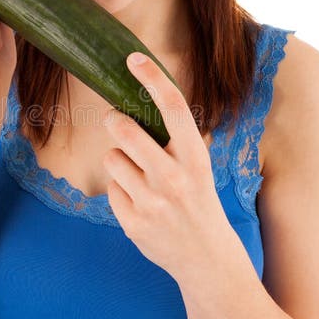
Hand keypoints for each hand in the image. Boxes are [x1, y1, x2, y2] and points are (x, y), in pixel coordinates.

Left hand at [102, 52, 228, 279]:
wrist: (207, 259)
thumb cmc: (199, 202)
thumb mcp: (197, 167)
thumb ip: (173, 140)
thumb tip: (136, 102)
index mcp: (195, 158)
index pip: (173, 107)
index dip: (151, 78)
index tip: (133, 59)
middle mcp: (174, 178)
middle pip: (124, 129)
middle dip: (114, 120)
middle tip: (116, 121)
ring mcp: (152, 203)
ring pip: (112, 158)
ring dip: (119, 161)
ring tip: (139, 176)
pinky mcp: (133, 223)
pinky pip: (111, 189)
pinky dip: (121, 192)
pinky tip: (141, 204)